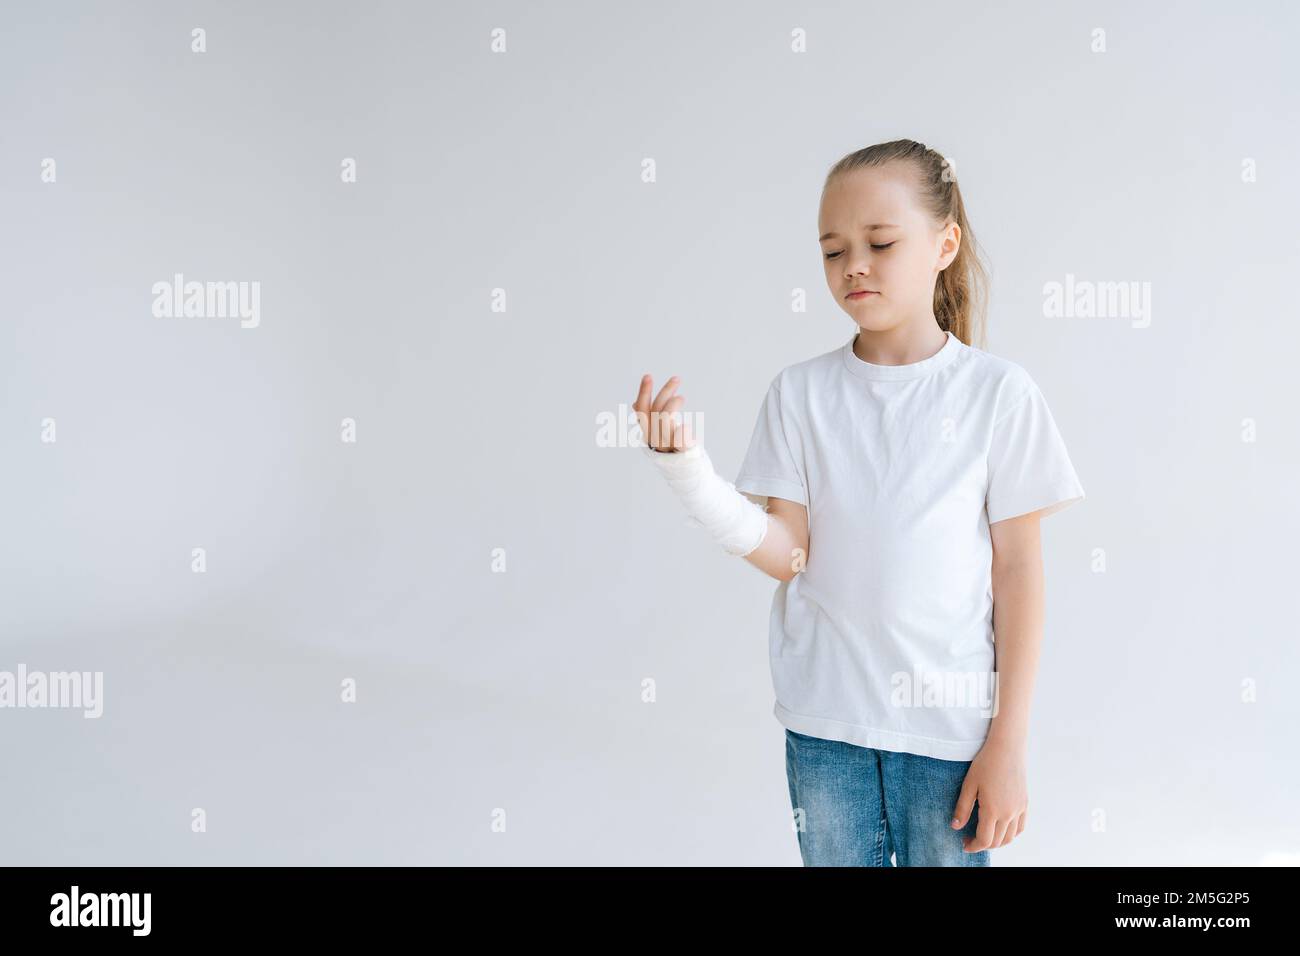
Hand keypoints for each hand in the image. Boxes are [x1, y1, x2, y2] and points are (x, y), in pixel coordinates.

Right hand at [633, 373, 696, 452]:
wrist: (685, 469)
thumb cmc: (672, 446)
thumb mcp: (658, 430)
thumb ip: (650, 417)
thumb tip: (634, 404)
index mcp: (647, 433)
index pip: (642, 410)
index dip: (644, 393)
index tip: (648, 376)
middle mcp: (654, 440)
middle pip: (656, 412)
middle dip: (664, 393)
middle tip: (676, 379)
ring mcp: (668, 447)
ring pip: (666, 423)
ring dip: (673, 406)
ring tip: (681, 397)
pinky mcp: (682, 453)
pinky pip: (680, 444)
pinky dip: (682, 436)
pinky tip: (686, 427)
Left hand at [950, 736, 1027, 851]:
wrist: (1007, 748)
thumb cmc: (986, 763)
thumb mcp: (969, 785)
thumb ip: (962, 808)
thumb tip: (955, 826)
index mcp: (993, 810)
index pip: (984, 840)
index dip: (973, 846)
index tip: (964, 844)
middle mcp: (1009, 813)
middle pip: (997, 841)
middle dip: (982, 845)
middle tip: (970, 839)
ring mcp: (1019, 809)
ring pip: (1010, 838)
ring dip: (997, 842)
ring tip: (984, 835)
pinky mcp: (1024, 803)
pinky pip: (1021, 827)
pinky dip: (1011, 834)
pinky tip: (1001, 829)